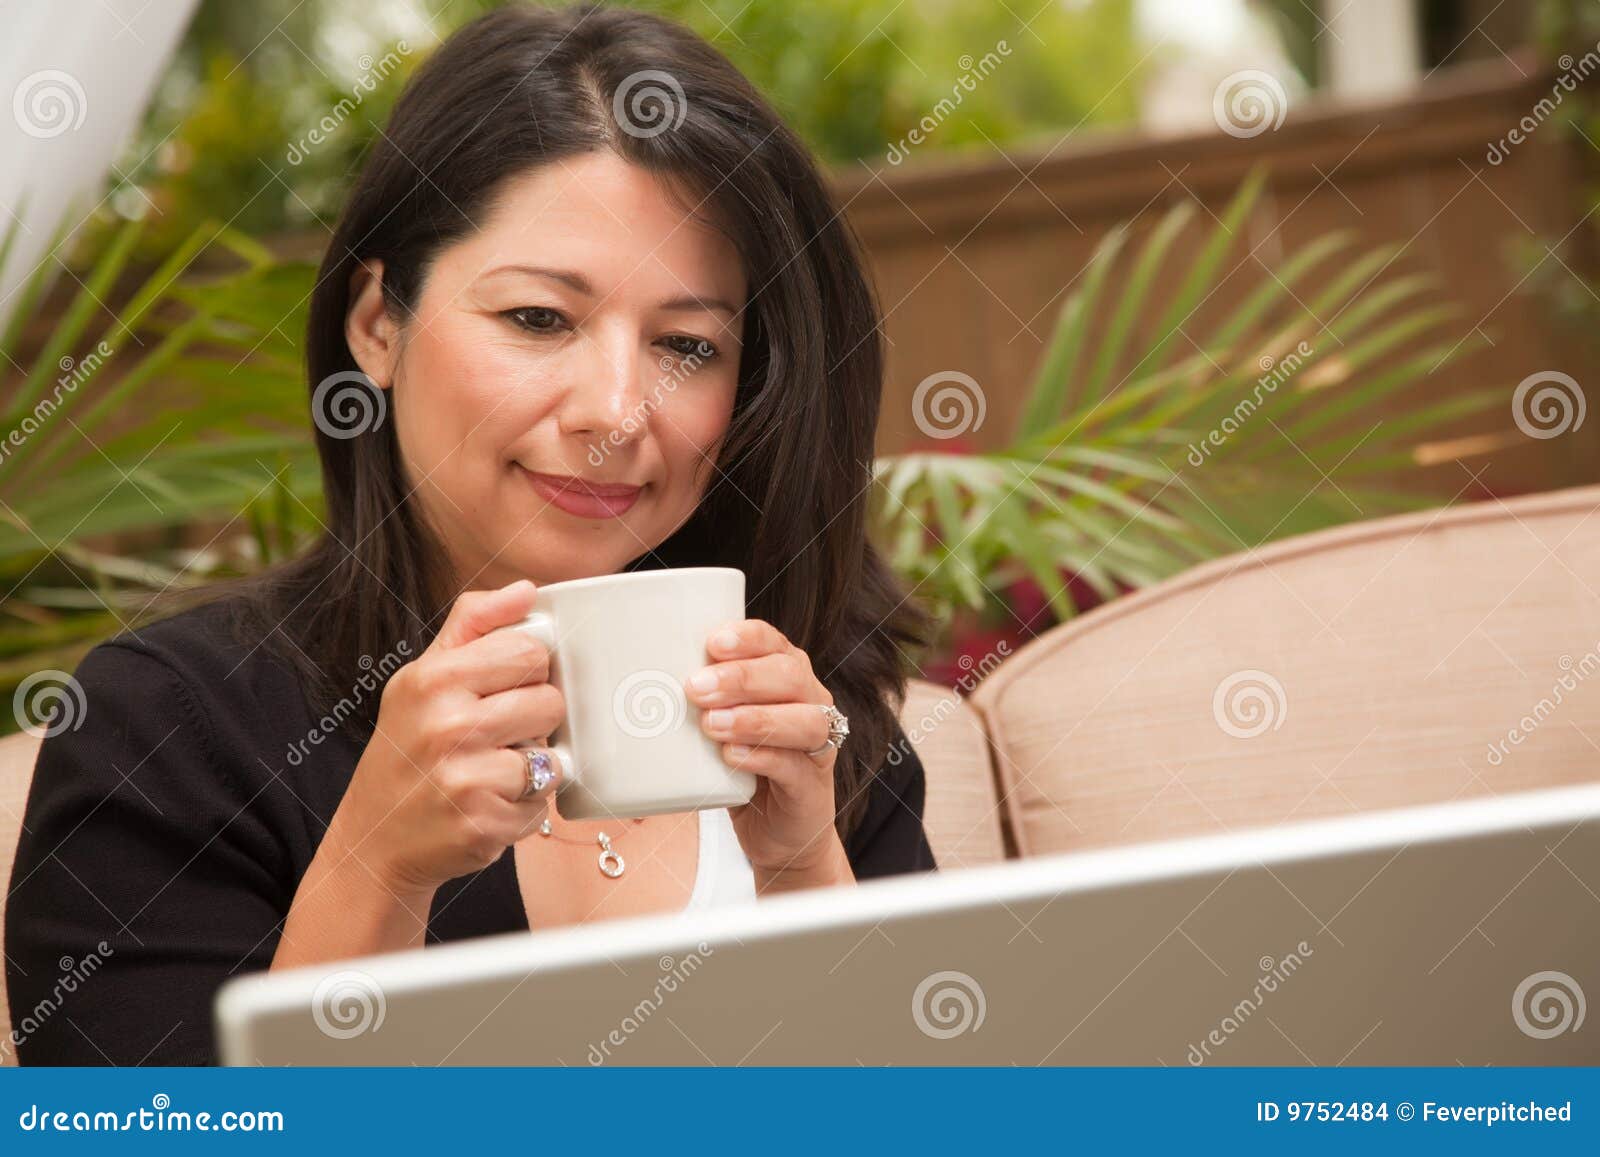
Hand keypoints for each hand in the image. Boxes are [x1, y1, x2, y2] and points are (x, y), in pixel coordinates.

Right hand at [330, 580, 565, 894]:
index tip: (505, 689)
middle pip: (550, 702)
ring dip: (532, 768)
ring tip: (489, 772)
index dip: (529, 672)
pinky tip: (485, 806)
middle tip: (495, 737)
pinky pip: (542, 805)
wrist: (374, 842)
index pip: (530, 651)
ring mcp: (464, 779)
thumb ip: (475, 624)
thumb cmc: (407, 750)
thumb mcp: (424, 676)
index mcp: (433, 679)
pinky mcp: (483, 825)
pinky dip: (523, 810)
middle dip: (534, 721)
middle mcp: (446, 726)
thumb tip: (526, 590)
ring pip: (551, 756)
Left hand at [684, 618, 853, 890]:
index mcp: (785, 674)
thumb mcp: (715, 724)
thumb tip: (626, 682)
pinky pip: (795, 764)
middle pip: (789, 674)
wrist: (776, 830)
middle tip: (696, 688)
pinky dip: (762, 757)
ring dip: (754, 718)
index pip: (772, 642)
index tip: (712, 642)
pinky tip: (731, 756)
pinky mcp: (812, 786)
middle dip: (742, 678)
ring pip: (804, 718)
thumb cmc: (739, 766)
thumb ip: (692, 701)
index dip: (747, 638)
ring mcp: (817, 744)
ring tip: (712, 724)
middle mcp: (810, 701)